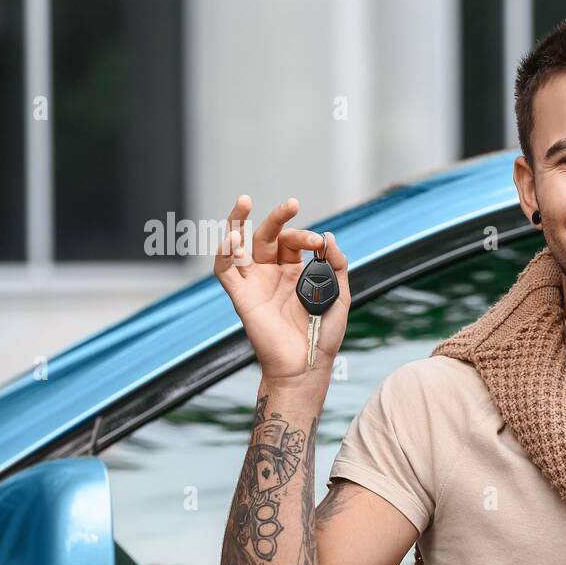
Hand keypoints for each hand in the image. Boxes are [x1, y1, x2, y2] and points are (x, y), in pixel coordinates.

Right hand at [213, 195, 351, 381]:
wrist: (308, 364)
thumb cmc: (323, 335)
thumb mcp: (340, 295)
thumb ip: (337, 265)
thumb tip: (329, 237)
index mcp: (295, 272)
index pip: (294, 242)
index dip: (305, 236)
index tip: (319, 243)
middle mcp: (272, 273)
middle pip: (268, 236)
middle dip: (278, 218)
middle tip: (292, 203)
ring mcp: (255, 283)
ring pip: (240, 245)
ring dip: (239, 221)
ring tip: (245, 200)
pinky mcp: (241, 296)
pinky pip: (225, 270)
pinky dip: (224, 252)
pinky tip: (233, 238)